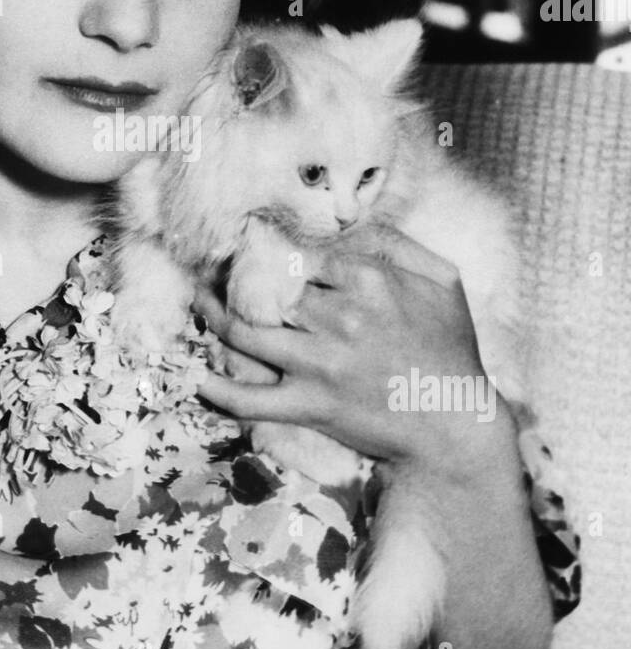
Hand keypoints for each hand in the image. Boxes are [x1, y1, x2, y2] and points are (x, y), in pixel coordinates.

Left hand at [193, 226, 514, 480]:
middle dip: (238, 277)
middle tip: (216, 269)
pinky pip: (248, 398)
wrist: (455, 425)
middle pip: (268, 287)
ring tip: (198, 300)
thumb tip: (353, 223)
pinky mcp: (309, 404)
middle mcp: (338, 317)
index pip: (300, 254)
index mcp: (367, 280)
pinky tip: (192, 374)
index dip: (273, 251)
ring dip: (211, 314)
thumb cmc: (451, 349)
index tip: (256, 248)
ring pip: (245, 331)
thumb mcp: (443, 280)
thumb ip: (399, 243)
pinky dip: (215, 388)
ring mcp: (319, 363)